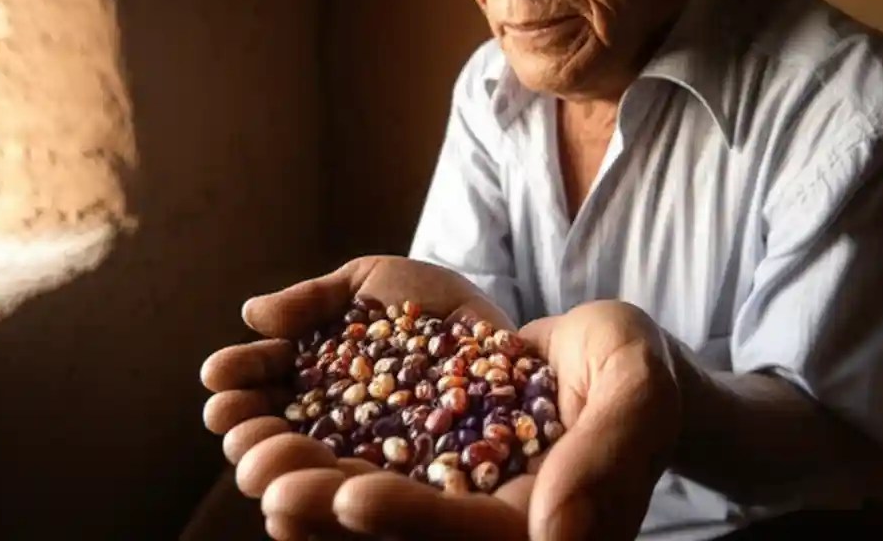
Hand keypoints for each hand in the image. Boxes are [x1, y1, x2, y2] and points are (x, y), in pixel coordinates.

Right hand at [199, 256, 522, 536]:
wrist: (508, 329)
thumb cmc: (431, 305)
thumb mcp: (371, 284)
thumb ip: (315, 298)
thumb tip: (251, 314)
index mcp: (309, 387)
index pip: (262, 389)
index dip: (238, 383)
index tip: (219, 373)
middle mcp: (330, 435)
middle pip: (280, 447)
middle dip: (253, 440)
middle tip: (239, 429)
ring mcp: (371, 471)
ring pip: (319, 489)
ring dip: (288, 482)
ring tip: (270, 470)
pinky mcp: (418, 500)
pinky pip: (376, 520)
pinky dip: (339, 519)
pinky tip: (316, 508)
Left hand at [260, 300, 681, 540]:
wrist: (612, 359)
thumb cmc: (638, 370)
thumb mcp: (637, 394)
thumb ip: (607, 460)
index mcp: (536, 527)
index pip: (465, 537)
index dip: (408, 521)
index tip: (348, 494)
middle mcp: (480, 522)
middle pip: (396, 530)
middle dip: (325, 501)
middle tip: (263, 471)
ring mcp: (442, 491)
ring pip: (363, 497)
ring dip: (301, 475)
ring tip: (244, 443)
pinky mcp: (416, 458)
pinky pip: (356, 458)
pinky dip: (311, 443)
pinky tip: (265, 421)